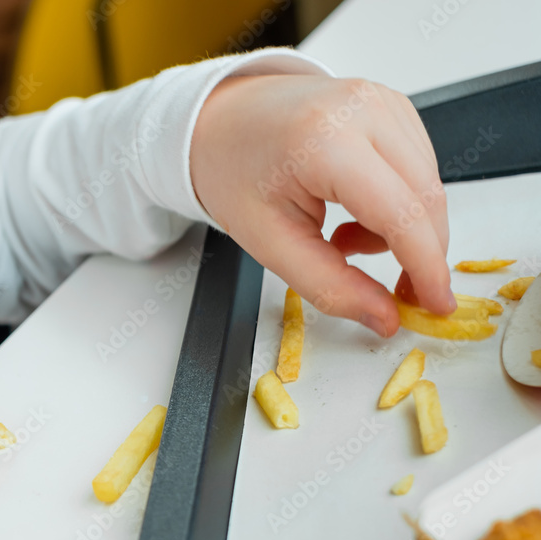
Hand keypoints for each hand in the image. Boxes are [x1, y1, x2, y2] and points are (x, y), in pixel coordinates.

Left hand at [190, 74, 453, 336]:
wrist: (221, 120)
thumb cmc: (234, 171)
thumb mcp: (269, 243)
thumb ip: (330, 287)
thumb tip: (385, 317)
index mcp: (324, 142)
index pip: (400, 214)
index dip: (426, 267)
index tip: (436, 306)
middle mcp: (363, 111)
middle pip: (426, 199)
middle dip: (420, 255)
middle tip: (395, 292)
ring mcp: (382, 102)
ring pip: (428, 185)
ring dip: (402, 230)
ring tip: (343, 239)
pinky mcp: (392, 105)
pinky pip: (419, 167)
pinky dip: (398, 203)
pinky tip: (355, 209)